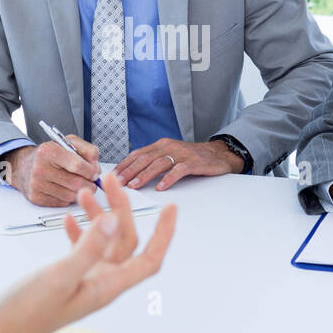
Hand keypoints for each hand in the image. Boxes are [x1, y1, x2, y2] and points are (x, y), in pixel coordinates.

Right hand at [0, 173, 176, 332]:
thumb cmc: (25, 312)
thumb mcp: (60, 275)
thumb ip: (88, 247)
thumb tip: (114, 221)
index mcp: (107, 287)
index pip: (149, 259)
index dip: (164, 234)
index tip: (172, 208)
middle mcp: (100, 284)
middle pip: (124, 242)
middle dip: (121, 210)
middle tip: (109, 181)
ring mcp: (83, 281)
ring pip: (102, 243)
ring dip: (98, 217)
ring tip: (84, 192)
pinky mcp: (65, 279)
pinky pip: (82, 251)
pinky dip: (79, 232)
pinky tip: (69, 219)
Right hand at [5, 136, 100, 206]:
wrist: (23, 166)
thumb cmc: (49, 155)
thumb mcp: (68, 143)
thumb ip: (87, 150)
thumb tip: (96, 166)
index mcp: (48, 151)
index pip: (77, 165)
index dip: (91, 170)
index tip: (94, 172)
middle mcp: (40, 168)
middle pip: (76, 183)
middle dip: (89, 184)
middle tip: (91, 181)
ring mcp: (37, 185)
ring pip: (71, 196)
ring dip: (80, 192)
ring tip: (78, 184)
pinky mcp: (36, 198)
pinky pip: (62, 203)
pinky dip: (68, 198)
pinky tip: (65, 189)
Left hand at [115, 137, 243, 190]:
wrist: (219, 154)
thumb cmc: (192, 158)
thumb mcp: (171, 156)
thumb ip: (154, 162)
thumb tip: (133, 174)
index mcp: (161, 145)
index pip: (137, 154)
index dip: (124, 165)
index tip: (113, 176)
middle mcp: (169, 147)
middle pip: (144, 158)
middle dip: (129, 171)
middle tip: (118, 183)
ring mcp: (181, 154)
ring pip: (158, 164)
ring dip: (144, 175)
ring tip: (134, 186)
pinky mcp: (193, 162)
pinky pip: (178, 170)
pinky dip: (168, 179)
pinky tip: (161, 187)